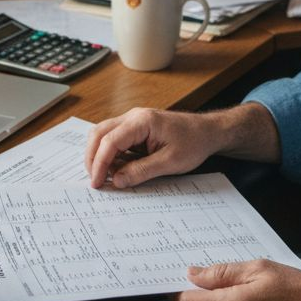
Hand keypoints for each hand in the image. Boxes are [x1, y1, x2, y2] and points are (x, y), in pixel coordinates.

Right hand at [84, 108, 220, 188]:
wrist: (207, 131)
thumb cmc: (193, 143)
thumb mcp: (170, 162)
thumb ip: (141, 171)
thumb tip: (116, 181)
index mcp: (142, 121)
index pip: (110, 141)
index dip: (99, 163)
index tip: (97, 183)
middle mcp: (133, 116)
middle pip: (99, 133)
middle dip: (93, 158)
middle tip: (95, 181)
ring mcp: (133, 121)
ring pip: (103, 135)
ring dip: (100, 156)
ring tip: (107, 177)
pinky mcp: (135, 129)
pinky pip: (114, 139)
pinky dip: (110, 155)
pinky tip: (117, 169)